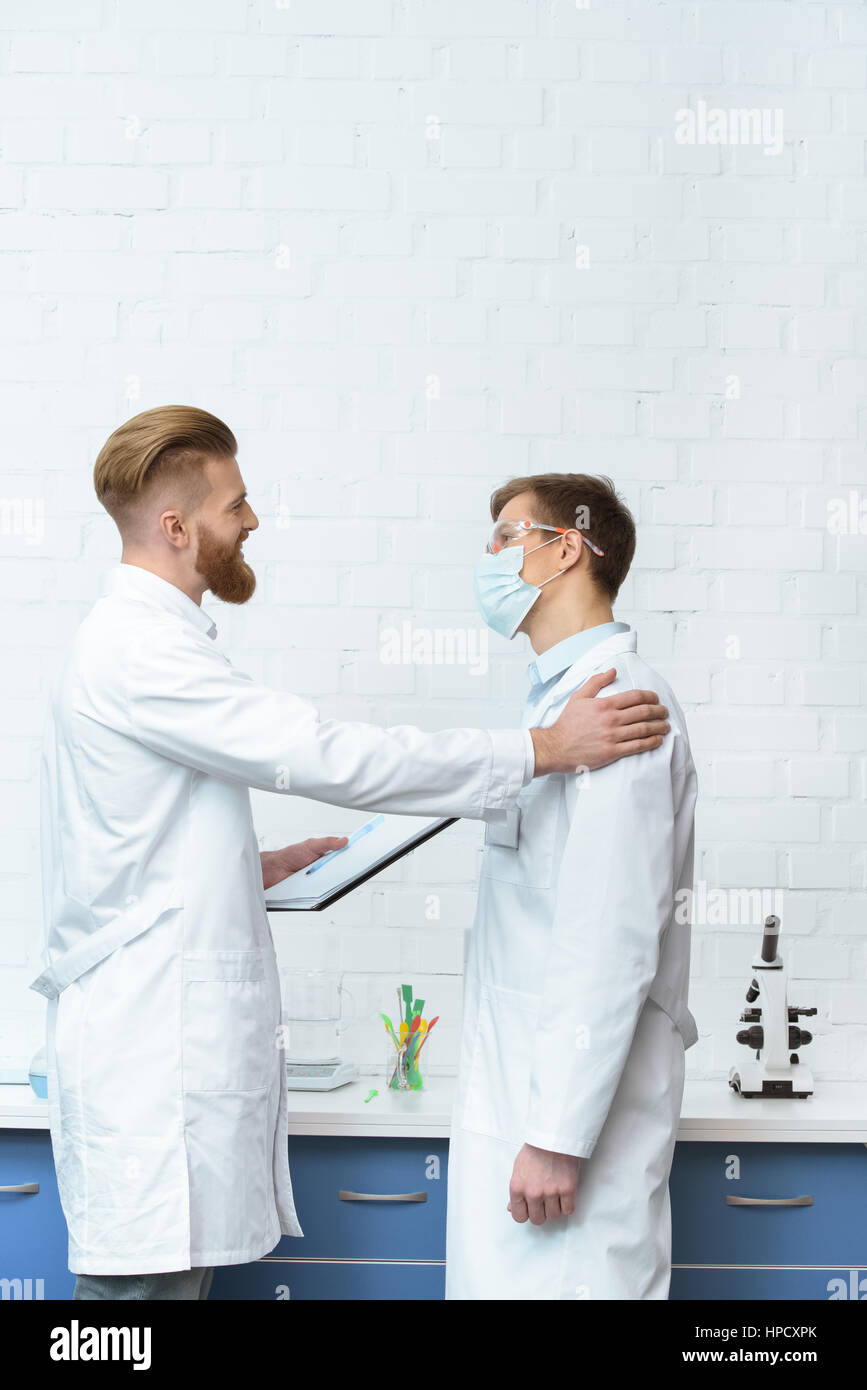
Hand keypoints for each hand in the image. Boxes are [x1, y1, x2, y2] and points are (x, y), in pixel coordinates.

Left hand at [260, 836, 347, 890]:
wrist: (274, 870)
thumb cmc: (290, 855)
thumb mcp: (311, 845)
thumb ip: (327, 842)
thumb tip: (344, 840)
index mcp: (326, 858)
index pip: (342, 859)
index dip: (351, 859)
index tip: (359, 856)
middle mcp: (324, 871)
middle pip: (340, 874)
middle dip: (344, 872)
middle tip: (347, 869)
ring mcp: (319, 883)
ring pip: (332, 886)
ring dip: (333, 883)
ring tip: (330, 878)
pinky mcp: (312, 893)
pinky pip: (322, 895)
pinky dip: (323, 893)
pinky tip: (322, 888)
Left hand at [508, 1143, 580, 1224]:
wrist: (554, 1135)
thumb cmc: (536, 1148)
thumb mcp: (518, 1168)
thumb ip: (516, 1191)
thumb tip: (511, 1208)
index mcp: (517, 1187)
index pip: (519, 1216)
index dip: (526, 1214)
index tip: (530, 1209)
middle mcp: (533, 1192)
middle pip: (537, 1219)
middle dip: (541, 1212)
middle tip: (545, 1202)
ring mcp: (551, 1192)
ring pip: (554, 1216)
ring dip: (555, 1208)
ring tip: (555, 1195)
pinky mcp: (567, 1189)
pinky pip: (568, 1210)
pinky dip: (567, 1205)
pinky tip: (564, 1195)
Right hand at [530, 668, 669, 774]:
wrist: (556, 746)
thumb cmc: (567, 723)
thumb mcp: (579, 697)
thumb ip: (596, 682)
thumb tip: (612, 671)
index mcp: (605, 704)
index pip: (636, 697)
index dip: (651, 696)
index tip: (656, 699)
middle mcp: (611, 719)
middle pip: (644, 712)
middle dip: (659, 711)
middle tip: (665, 712)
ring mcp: (613, 736)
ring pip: (645, 729)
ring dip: (660, 726)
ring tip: (666, 726)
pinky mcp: (613, 752)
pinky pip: (638, 746)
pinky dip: (652, 742)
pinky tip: (658, 740)